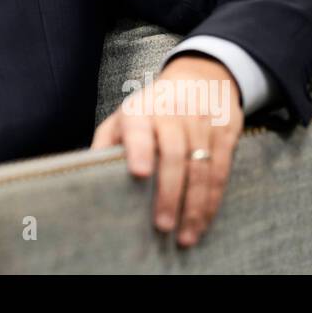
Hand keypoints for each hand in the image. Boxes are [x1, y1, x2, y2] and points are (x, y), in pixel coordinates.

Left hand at [90, 54, 243, 246]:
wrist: (202, 76)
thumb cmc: (152, 105)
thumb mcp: (124, 115)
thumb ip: (107, 141)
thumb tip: (86, 174)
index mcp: (142, 110)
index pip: (139, 128)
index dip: (140, 149)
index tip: (139, 173)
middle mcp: (173, 113)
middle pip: (174, 155)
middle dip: (169, 193)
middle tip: (162, 226)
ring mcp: (201, 123)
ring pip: (200, 168)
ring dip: (194, 206)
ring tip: (184, 236)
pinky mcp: (224, 133)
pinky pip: (220, 170)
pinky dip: (212, 200)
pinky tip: (203, 220)